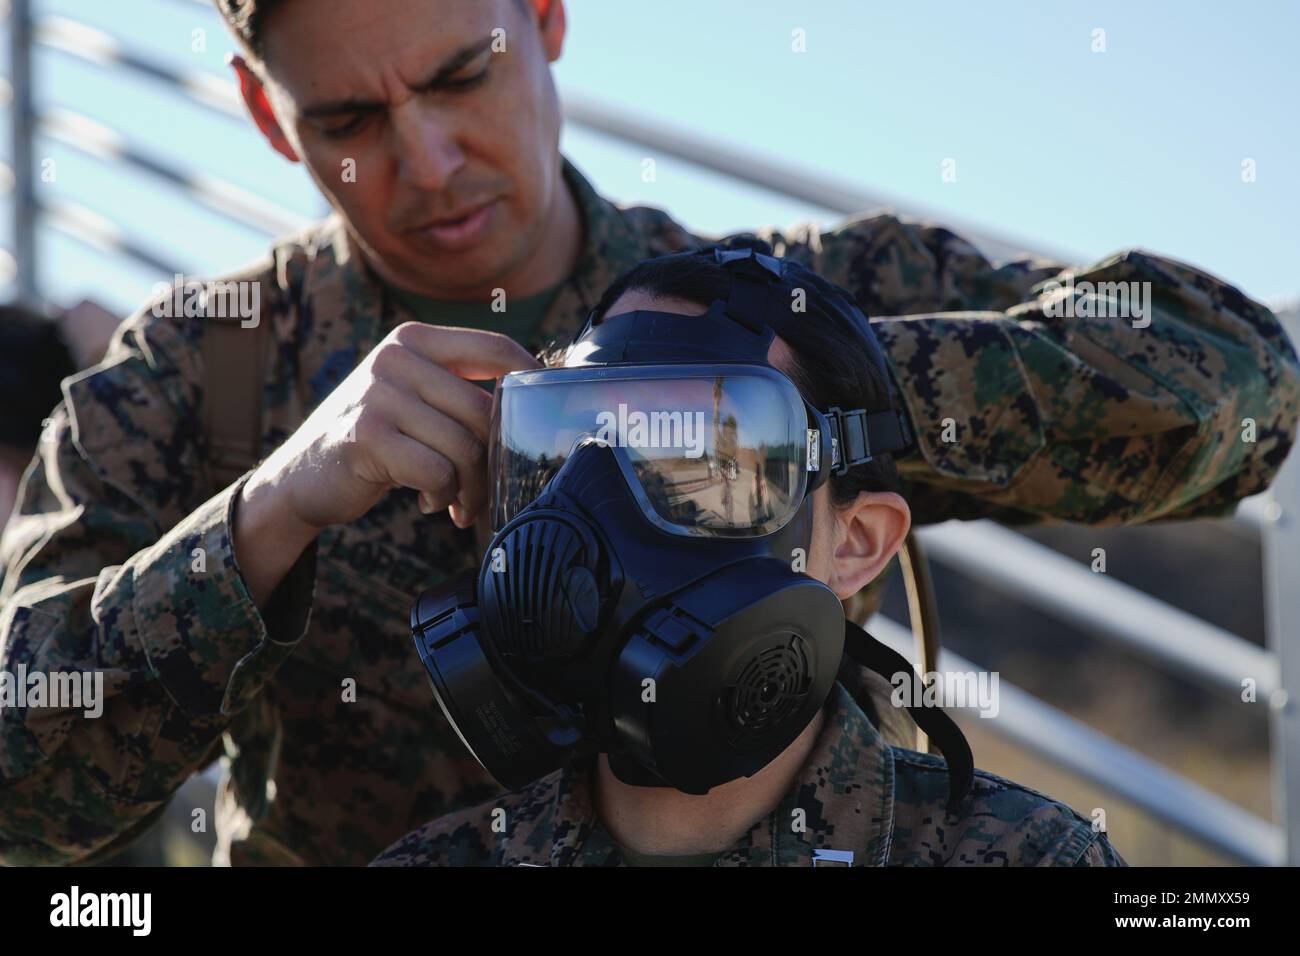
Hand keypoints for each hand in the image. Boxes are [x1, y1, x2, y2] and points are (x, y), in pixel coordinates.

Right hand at [233, 323, 538, 605]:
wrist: (301, 476)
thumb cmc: (375, 440)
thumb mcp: (413, 397)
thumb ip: (459, 390)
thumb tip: (533, 401)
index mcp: (415, 339)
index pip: (495, 347)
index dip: (529, 379)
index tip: (542, 413)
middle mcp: (396, 357)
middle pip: (485, 412)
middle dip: (493, 462)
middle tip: (484, 492)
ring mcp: (378, 394)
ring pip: (465, 447)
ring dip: (469, 488)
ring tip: (456, 501)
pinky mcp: (367, 436)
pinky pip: (437, 472)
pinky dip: (442, 496)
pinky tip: (430, 502)